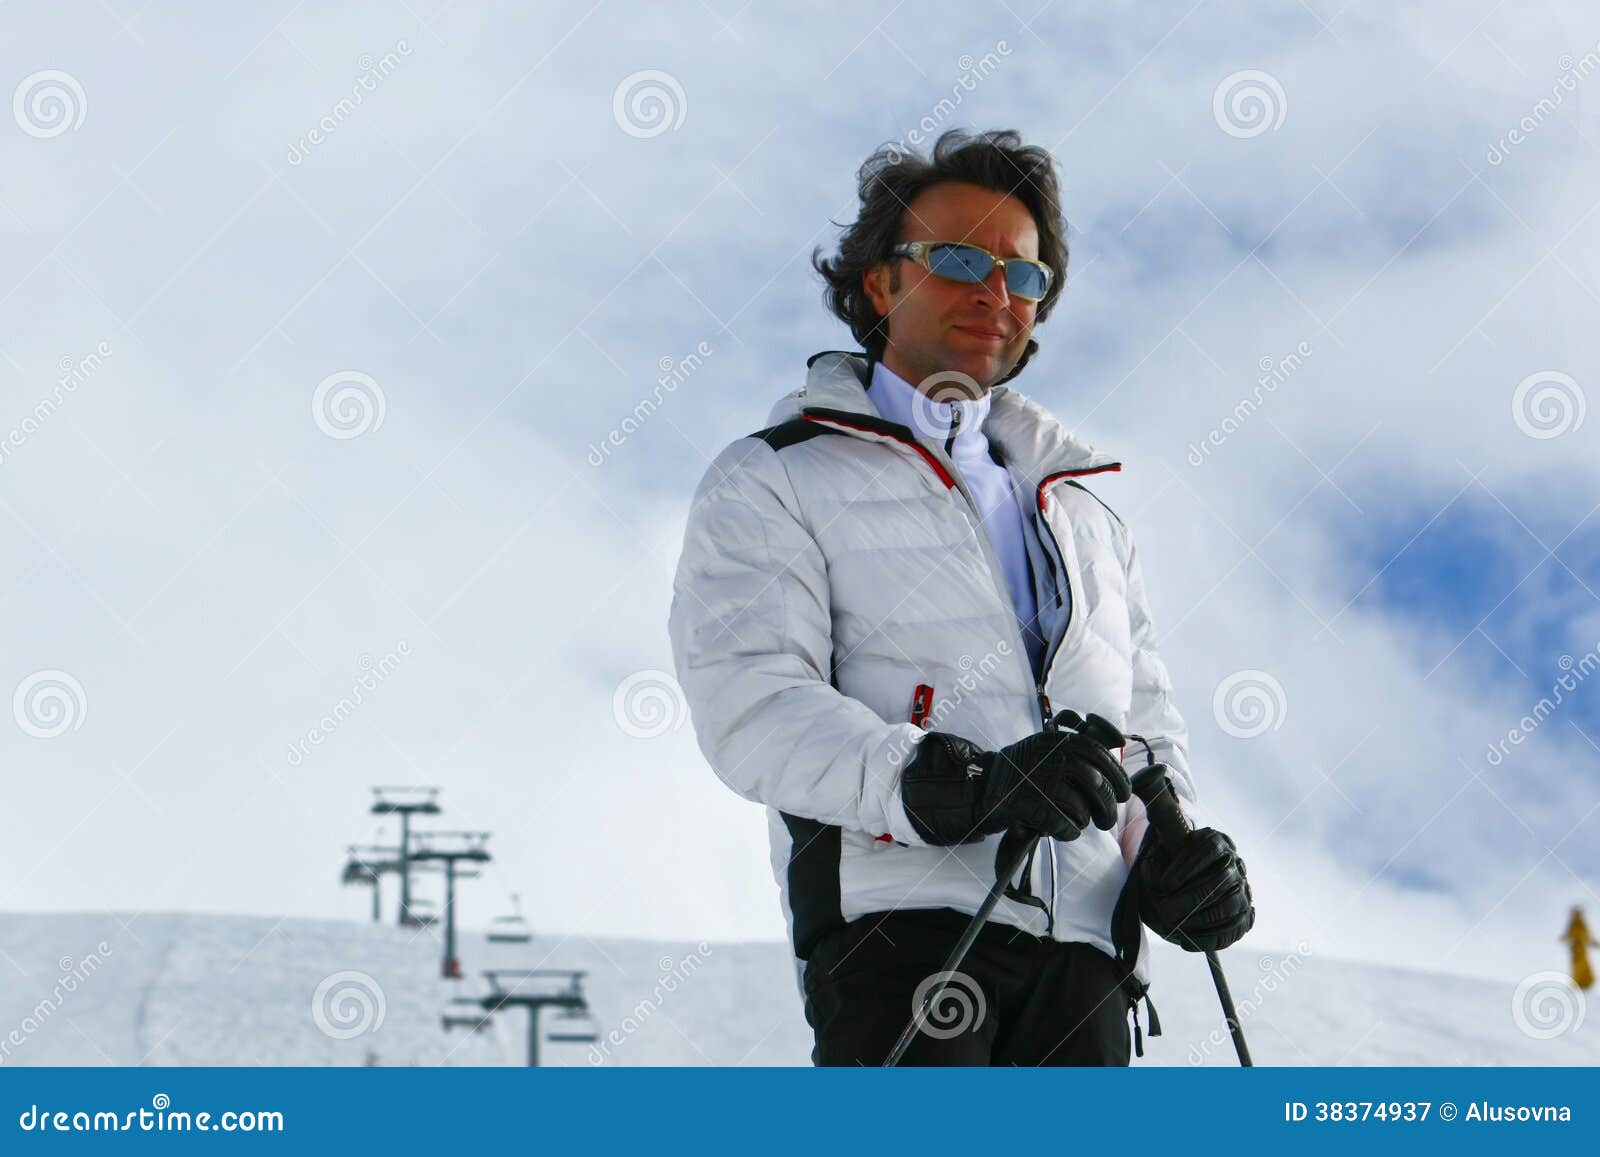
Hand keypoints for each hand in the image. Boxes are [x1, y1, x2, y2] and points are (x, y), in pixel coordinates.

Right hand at [900, 712, 1131, 845]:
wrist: (982, 785)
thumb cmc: (1023, 771)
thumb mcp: (1048, 747)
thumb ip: (1078, 746)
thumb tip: (1117, 745)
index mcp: (1058, 740)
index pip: (1100, 755)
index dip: (1117, 776)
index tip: (1123, 794)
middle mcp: (1050, 756)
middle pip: (1095, 783)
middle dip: (1108, 805)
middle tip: (1107, 819)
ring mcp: (1038, 779)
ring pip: (1081, 805)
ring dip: (1088, 820)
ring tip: (1086, 824)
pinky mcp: (1028, 804)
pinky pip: (1062, 823)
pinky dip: (1069, 831)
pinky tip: (1067, 831)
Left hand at [1136, 826, 1254, 951]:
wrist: (1180, 887)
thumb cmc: (1167, 868)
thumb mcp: (1157, 856)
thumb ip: (1156, 858)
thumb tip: (1153, 869)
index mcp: (1215, 841)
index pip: (1209, 848)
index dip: (1188, 867)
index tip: (1164, 884)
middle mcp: (1235, 863)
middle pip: (1222, 878)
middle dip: (1190, 897)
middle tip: (1164, 910)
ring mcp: (1243, 889)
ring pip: (1230, 904)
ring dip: (1200, 918)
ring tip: (1173, 925)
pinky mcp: (1245, 915)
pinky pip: (1234, 929)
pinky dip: (1209, 938)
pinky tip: (1186, 942)